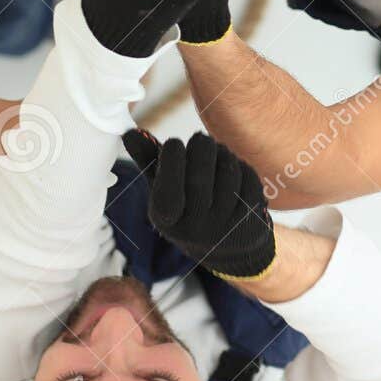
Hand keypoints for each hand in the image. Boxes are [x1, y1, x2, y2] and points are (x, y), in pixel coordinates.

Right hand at [122, 128, 275, 279]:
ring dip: (223, 153)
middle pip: (200, 175)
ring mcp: (224, 228)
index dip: (171, 158)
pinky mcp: (250, 220)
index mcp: (166, 220)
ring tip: (217, 153)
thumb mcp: (163, 188)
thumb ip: (148, 160)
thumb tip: (130, 133)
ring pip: (227, 171)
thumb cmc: (187, 207)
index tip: (174, 144)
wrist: (227, 247)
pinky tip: (233, 171)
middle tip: (201, 139)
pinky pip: (248, 179)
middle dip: (201, 146)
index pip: (167, 188)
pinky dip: (240, 166)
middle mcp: (194, 229)